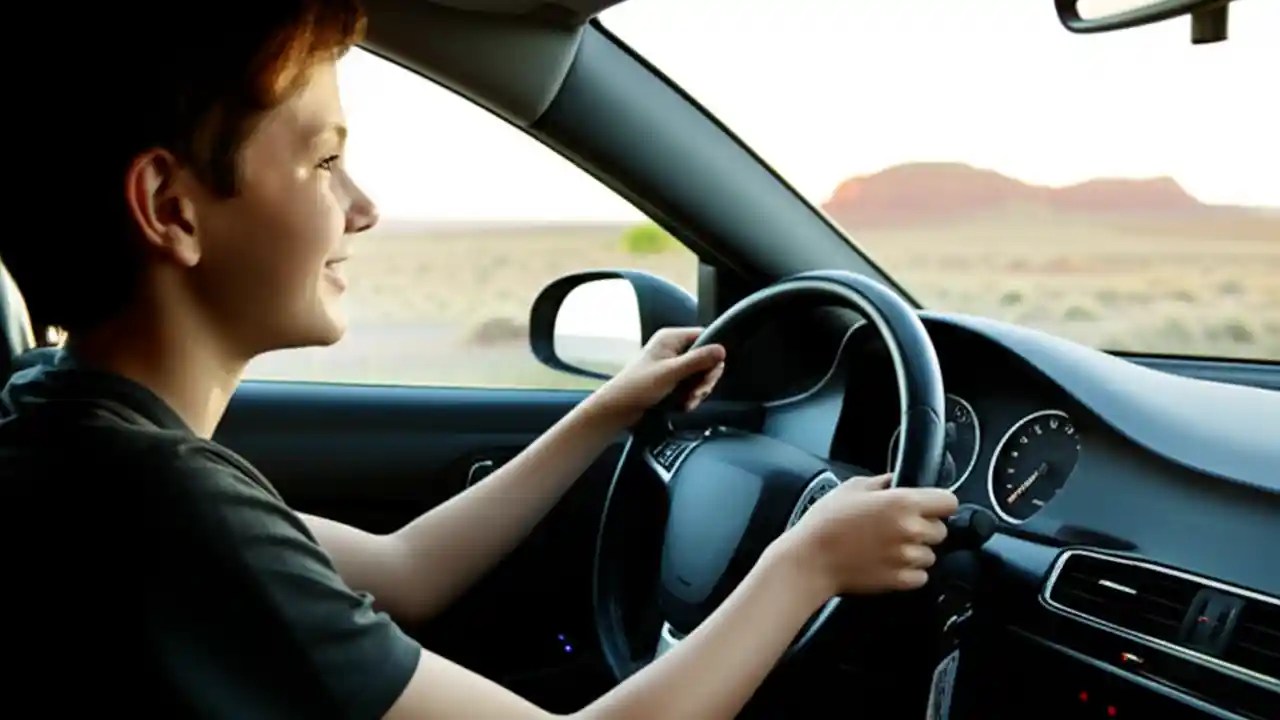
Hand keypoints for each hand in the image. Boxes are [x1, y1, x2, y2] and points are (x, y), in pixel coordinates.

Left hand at [592, 327, 726, 424]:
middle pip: (705, 359)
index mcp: (671, 338)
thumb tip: (722, 350)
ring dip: (697, 391)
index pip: (704, 337)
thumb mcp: (671, 372)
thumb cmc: (639, 386)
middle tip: (698, 394)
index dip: (713, 355)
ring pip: (699, 375)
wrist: (618, 408)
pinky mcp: (670, 380)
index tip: (712, 374)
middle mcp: (673, 348)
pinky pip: (690, 385)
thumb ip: (697, 361)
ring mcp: (672, 365)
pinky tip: (684, 406)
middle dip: (705, 379)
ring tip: (688, 402)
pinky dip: (690, 397)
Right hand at [779, 473, 958, 597]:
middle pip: (941, 530)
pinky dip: (909, 572)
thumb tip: (898, 481)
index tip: (928, 506)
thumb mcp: (852, 488)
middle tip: (898, 526)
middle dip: (924, 527)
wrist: (810, 560)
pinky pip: (920, 576)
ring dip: (916, 551)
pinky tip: (887, 563)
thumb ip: (882, 482)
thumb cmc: (826, 522)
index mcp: (903, 502)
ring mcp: (907, 558)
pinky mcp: (900, 581)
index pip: (949, 501)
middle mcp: (912, 530)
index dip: (938, 503)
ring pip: (930, 554)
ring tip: (888, 547)